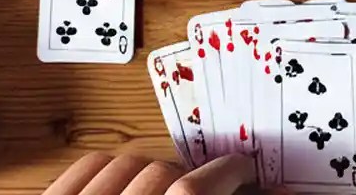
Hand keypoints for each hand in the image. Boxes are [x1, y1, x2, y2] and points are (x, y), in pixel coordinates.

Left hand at [42, 153, 255, 194]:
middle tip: (208, 189)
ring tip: (164, 193)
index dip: (228, 173)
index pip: (193, 192)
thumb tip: (267, 193)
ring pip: (128, 163)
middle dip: (192, 179)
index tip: (246, 170)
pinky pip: (88, 165)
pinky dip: (113, 168)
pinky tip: (125, 184)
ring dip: (155, 174)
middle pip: (164, 173)